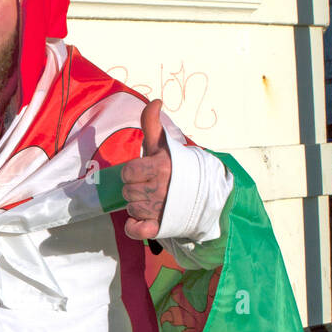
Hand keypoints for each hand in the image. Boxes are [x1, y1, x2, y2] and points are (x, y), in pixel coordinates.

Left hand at [121, 100, 171, 240]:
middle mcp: (161, 189)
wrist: (204, 194)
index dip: (131, 172)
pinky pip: (136, 230)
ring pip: (131, 209)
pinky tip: (142, 220)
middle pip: (127, 192)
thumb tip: (155, 101)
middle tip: (148, 187)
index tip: (142, 172)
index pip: (127, 172)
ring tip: (152, 201)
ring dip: (137, 206)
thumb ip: (153, 123)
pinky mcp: (160, 227)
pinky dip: (135, 227)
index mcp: (160, 168)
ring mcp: (160, 209)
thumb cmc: (179, 167)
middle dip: (134, 189)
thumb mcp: (165, 145)